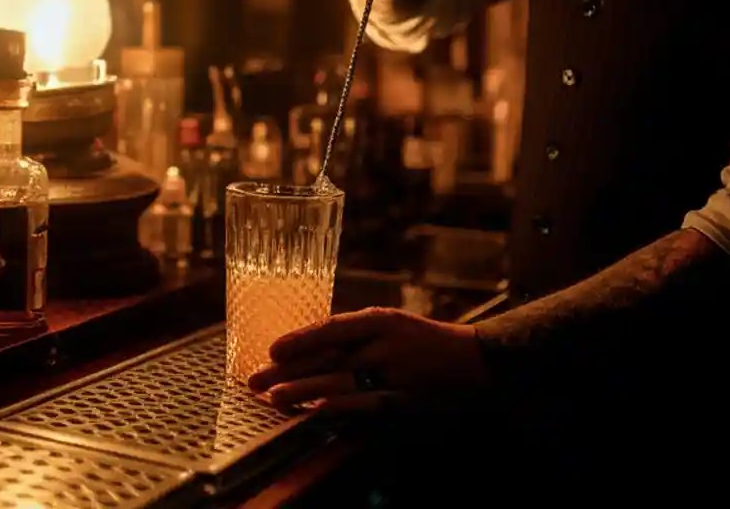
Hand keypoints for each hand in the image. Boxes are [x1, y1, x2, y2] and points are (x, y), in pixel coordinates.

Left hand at [248, 307, 487, 411]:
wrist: (474, 360)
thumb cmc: (422, 340)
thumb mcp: (390, 323)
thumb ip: (352, 332)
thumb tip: (305, 343)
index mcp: (380, 320)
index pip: (331, 328)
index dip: (299, 339)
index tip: (270, 349)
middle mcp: (384, 344)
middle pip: (327, 357)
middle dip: (288, 369)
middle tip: (255, 379)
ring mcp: (394, 373)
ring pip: (340, 381)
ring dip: (303, 390)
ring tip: (273, 397)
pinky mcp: (403, 399)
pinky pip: (365, 403)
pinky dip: (339, 406)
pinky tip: (316, 409)